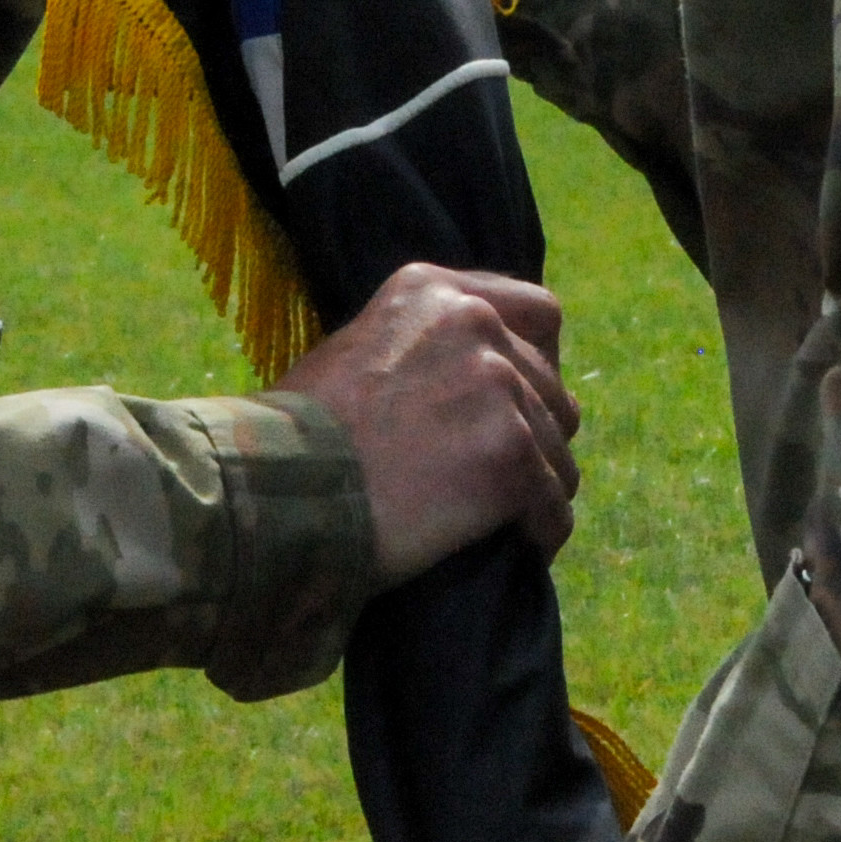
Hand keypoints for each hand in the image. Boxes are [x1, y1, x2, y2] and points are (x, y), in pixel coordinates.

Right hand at [285, 263, 579, 585]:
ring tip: (506, 524)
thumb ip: (422, 348)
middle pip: (552, 389)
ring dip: (538, 489)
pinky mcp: (509, 453)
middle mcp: (475, 322)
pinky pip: (553, 506)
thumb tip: (469, 383)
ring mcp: (497, 385)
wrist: (282, 488)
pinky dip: (539, 533)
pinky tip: (515, 550)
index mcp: (435, 291)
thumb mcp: (358, 349)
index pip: (538, 314)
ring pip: (558, 451)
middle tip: (505, 480)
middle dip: (536, 436)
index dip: (538, 365)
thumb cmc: (299, 436)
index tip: (522, 404)